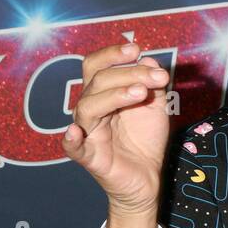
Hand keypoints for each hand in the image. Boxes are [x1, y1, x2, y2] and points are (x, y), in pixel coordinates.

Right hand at [62, 41, 170, 213]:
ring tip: (140, 93)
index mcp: (103, 94)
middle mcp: (91, 109)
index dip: (112, 54)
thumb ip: (153, 85)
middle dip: (127, 73)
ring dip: (114, 95)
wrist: (148, 178)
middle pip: (97, 81)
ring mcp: (87, 132)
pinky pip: (72, 147)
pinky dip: (71, 139)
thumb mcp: (156, 107)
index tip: (136, 49)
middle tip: (156, 77)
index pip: (97, 66)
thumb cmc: (145, 140)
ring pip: (88, 106)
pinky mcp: (89, 156)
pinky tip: (75, 131)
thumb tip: (149, 61)